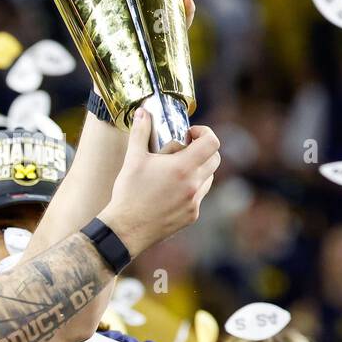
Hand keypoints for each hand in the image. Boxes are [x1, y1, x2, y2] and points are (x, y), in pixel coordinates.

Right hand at [96, 108, 219, 256]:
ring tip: (176, 170)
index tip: (189, 134)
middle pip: (215, 159)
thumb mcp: (133, 159)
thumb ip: (140, 132)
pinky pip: (199, 196)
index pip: (212, 143)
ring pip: (208, 178)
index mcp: (183, 168)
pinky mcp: (191, 216)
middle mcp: (194, 185)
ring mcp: (195, 202)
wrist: (126, 229)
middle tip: (184, 149)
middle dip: (203, 150)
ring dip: (198, 169)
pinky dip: (191, 188)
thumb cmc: (129, 193)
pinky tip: (171, 190)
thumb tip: (142, 112)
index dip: (205, 132)